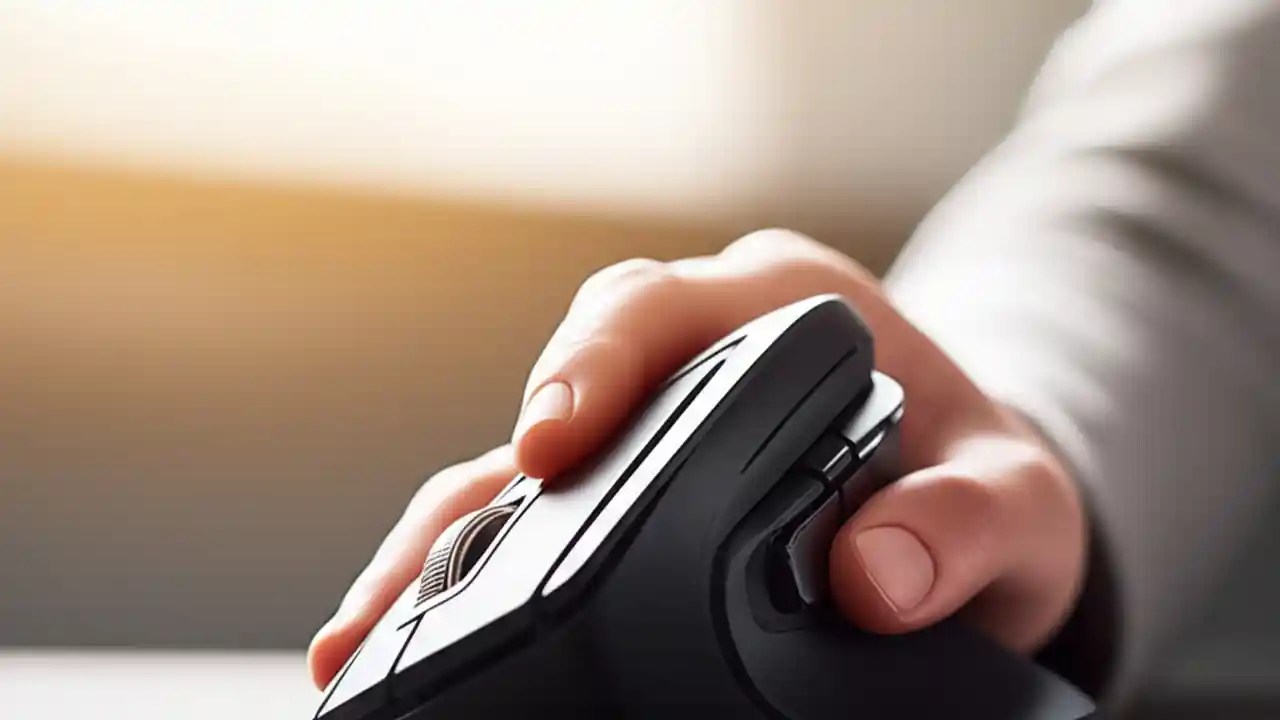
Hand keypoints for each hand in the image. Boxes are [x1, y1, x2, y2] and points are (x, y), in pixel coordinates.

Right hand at [306, 230, 1087, 689]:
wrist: (972, 510)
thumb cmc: (983, 482)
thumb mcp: (1016, 503)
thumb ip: (966, 523)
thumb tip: (873, 575)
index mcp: (776, 310)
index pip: (655, 307)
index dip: (586, 364)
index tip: (550, 444)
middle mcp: (689, 363)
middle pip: (553, 392)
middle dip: (476, 485)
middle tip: (411, 580)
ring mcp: (647, 437)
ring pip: (515, 471)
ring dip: (438, 549)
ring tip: (363, 636)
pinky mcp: (624, 503)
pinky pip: (529, 531)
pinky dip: (469, 582)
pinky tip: (411, 638)